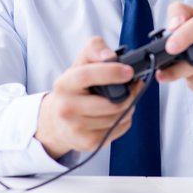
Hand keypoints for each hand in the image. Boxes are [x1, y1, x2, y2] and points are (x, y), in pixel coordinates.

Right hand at [35, 37, 139, 159]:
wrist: (57, 119)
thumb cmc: (74, 88)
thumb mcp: (80, 63)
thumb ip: (95, 49)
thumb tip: (110, 56)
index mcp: (64, 84)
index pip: (86, 76)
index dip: (111, 72)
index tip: (128, 71)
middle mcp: (67, 108)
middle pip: (110, 104)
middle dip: (129, 94)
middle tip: (135, 86)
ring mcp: (77, 128)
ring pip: (117, 118)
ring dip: (129, 107)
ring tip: (125, 99)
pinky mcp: (88, 142)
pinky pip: (119, 130)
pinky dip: (125, 120)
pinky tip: (118, 113)